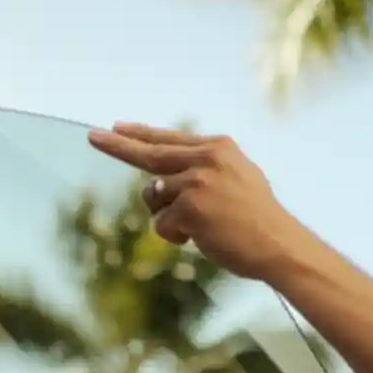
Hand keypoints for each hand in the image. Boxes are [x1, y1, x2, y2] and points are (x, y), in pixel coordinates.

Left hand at [88, 123, 314, 280]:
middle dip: (118, 146)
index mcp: (219, 147)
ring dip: (169, 217)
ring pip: (155, 197)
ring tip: (202, 226)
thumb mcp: (237, 178)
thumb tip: (160, 179)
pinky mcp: (190, 206)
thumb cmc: (258, 220)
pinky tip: (202, 237)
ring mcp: (196, 180)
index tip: (118, 127)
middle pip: (150, 154)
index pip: (170, 139)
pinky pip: (161, 224)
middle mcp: (206, 158)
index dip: (141, 134)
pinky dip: (175, 236)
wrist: (279, 245)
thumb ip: (204, 169)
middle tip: (92, 137)